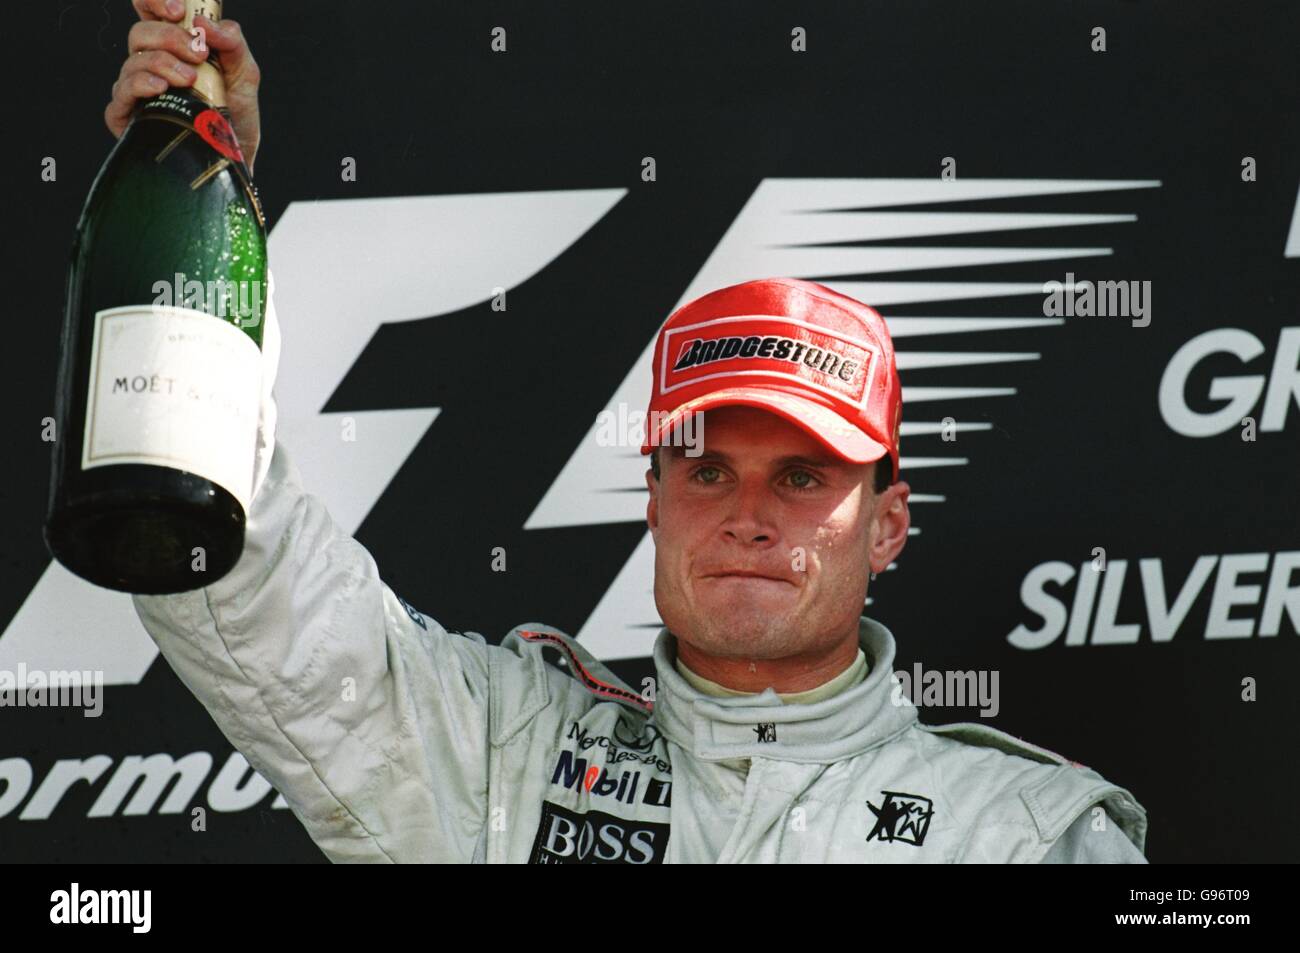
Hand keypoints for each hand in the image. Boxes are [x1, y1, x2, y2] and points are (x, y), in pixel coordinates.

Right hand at [106, 0, 262, 174]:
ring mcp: (138, 91)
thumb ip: (233, 43)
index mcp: (173, 47)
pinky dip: (140, 85)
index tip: (177, 10)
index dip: (154, 0)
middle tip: (198, 55)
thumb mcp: (245, 77)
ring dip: (162, 63)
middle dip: (170, 38)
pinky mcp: (129, 118)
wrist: (234, 161)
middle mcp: (150, 64)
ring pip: (133, 61)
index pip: (148, 9)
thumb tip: (204, 22)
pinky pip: (121, 94)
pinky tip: (160, 89)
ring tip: (189, 80)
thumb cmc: (235, 118)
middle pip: (141, 33)